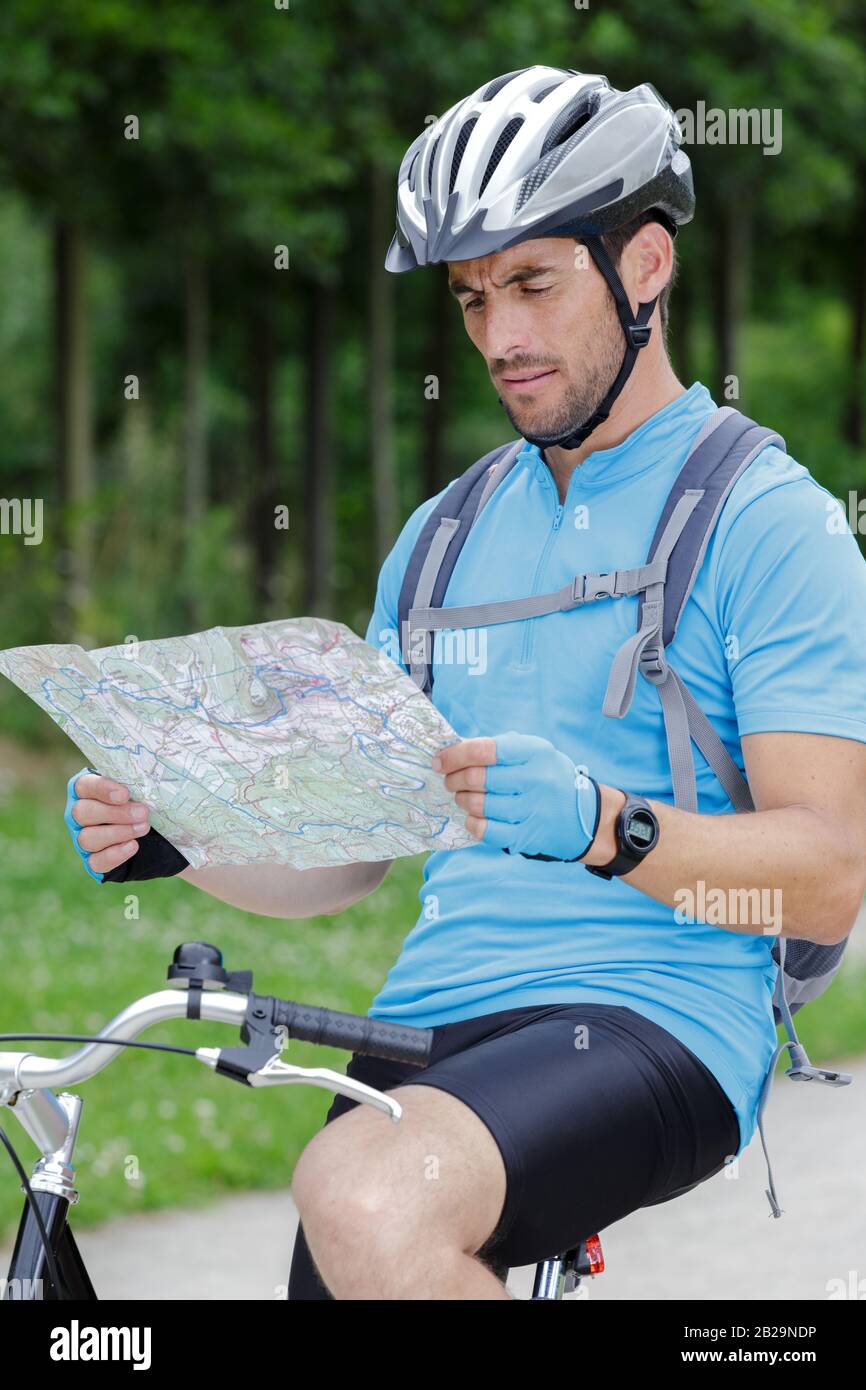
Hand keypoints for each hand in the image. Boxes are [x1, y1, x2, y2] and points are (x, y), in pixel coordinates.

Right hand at [64, 767, 150, 880]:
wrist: (160, 836)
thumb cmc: (148, 803)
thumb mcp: (145, 789)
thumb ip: (141, 780)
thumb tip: (156, 767)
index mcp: (88, 790)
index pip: (84, 786)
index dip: (102, 789)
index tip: (125, 794)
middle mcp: (80, 814)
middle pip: (83, 812)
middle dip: (115, 813)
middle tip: (143, 813)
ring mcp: (83, 838)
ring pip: (88, 838)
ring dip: (118, 833)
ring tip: (143, 828)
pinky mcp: (93, 860)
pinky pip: (96, 861)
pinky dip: (115, 854)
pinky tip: (133, 846)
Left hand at [432, 731, 598, 860]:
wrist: (587, 816)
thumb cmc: (550, 778)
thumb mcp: (534, 753)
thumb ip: (498, 749)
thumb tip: (454, 752)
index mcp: (536, 752)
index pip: (484, 750)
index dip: (455, 755)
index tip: (439, 761)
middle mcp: (536, 779)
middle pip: (477, 778)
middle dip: (455, 779)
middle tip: (450, 781)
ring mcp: (532, 810)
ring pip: (479, 805)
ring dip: (462, 801)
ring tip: (463, 798)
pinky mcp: (527, 836)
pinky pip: (487, 830)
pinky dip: (472, 823)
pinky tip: (473, 817)